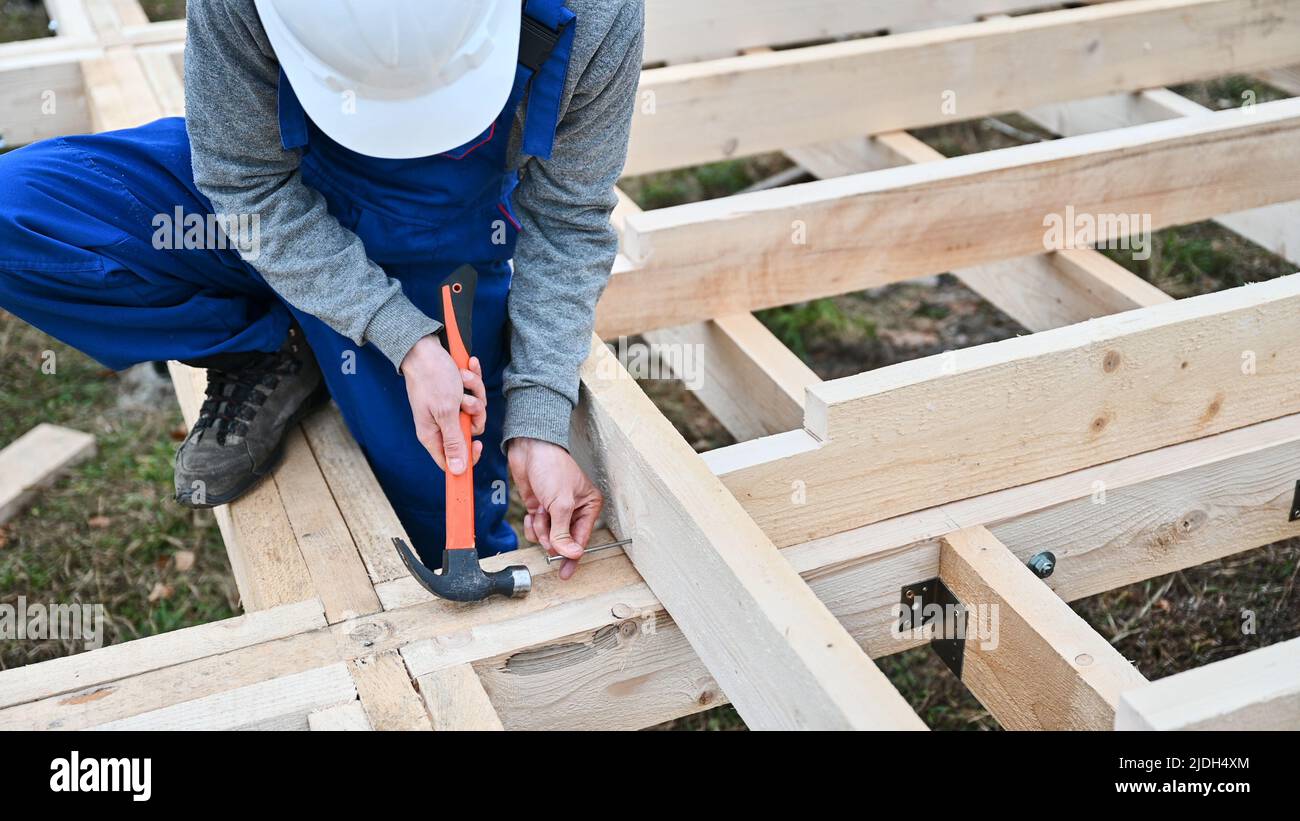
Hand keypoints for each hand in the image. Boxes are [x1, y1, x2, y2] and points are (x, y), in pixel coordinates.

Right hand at [400, 335, 485, 474]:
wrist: (424, 347)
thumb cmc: (432, 377)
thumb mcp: (446, 413)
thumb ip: (454, 442)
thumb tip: (458, 471)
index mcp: (433, 434)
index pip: (452, 461)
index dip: (468, 457)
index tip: (478, 444)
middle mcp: (441, 423)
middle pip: (470, 431)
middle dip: (474, 412)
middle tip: (466, 399)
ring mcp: (450, 407)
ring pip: (476, 410)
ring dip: (474, 391)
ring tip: (462, 378)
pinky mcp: (456, 392)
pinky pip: (474, 392)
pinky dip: (472, 380)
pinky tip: (467, 368)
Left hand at [508, 437, 603, 579]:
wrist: (530, 449)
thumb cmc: (552, 467)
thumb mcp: (561, 503)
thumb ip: (563, 533)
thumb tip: (572, 555)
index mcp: (589, 507)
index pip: (581, 539)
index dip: (572, 556)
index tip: (565, 573)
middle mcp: (574, 511)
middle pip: (563, 541)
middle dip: (552, 536)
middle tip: (547, 524)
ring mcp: (556, 511)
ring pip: (548, 537)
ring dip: (541, 528)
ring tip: (540, 512)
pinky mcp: (540, 509)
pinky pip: (537, 530)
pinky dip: (533, 525)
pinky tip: (533, 513)